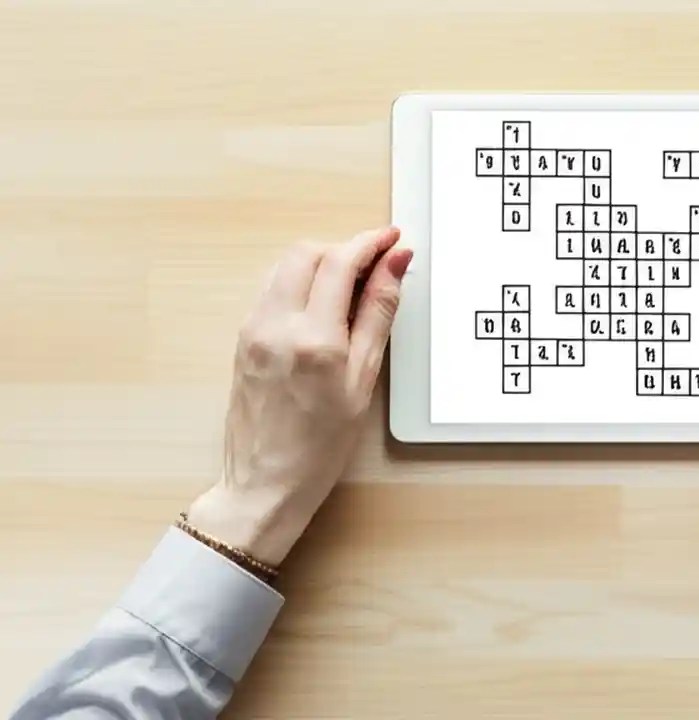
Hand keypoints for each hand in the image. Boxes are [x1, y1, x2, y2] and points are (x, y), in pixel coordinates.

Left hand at [186, 227, 412, 565]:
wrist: (265, 482)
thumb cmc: (320, 446)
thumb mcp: (363, 381)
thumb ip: (378, 316)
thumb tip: (394, 268)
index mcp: (313, 339)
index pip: (340, 262)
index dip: (370, 243)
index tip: (392, 239)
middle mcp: (276, 326)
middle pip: (308, 252)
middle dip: (344, 249)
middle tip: (376, 266)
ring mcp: (253, 329)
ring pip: (286, 266)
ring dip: (321, 263)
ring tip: (352, 289)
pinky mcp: (243, 338)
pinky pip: (273, 289)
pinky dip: (301, 284)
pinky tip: (323, 308)